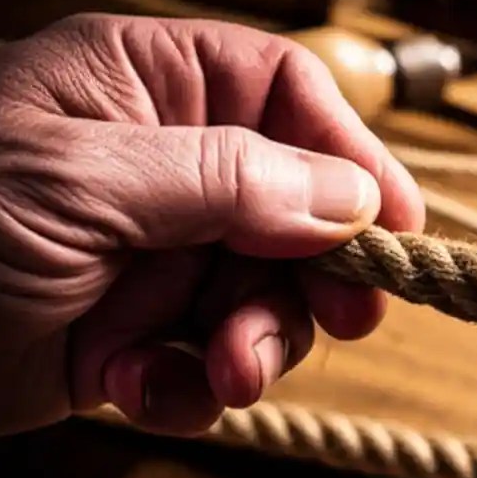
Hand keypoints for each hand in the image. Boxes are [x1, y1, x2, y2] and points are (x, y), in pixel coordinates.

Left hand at [0, 14, 423, 440]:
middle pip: (299, 209)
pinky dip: (188, 387)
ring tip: (214, 374)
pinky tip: (131, 390)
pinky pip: (211, 361)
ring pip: (267, 296)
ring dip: (254, 345)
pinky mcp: (138, 333)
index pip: (288, 96)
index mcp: (147, 87)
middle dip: (310, 276)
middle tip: (340, 323)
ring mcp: (156, 253)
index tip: (396, 228)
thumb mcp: (80, 183)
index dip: (352, 156)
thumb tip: (350, 195)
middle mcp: (165, 163)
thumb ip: (224, 180)